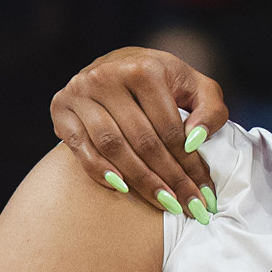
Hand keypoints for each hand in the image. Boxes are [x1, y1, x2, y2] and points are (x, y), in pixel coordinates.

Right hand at [51, 48, 227, 216]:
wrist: (119, 63)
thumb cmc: (165, 81)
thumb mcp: (196, 86)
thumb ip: (210, 110)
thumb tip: (195, 141)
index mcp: (144, 69)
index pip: (170, 128)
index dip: (190, 165)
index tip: (204, 194)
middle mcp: (108, 76)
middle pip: (142, 140)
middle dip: (169, 179)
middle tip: (188, 207)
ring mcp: (80, 91)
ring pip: (112, 147)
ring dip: (140, 181)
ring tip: (164, 204)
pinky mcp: (60, 107)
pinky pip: (80, 147)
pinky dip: (99, 170)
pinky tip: (122, 188)